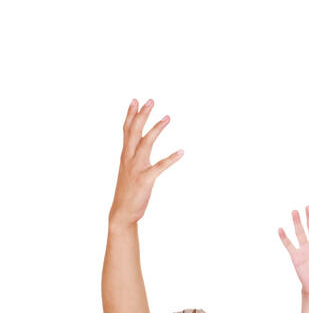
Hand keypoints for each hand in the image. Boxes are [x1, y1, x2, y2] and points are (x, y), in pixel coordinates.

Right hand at [109, 99, 182, 227]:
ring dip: (156, 129)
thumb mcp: (129, 170)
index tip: (136, 100)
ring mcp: (136, 168)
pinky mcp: (145, 180)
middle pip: (134, 131)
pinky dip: (170, 159)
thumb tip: (140, 146)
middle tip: (151, 100)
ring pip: (145, 144)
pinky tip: (181, 152)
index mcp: (125, 155)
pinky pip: (159, 167)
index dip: (131, 115)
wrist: (122, 211)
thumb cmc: (129, 191)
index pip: (127, 130)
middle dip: (142, 115)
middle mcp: (128, 158)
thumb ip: (133, 157)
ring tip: (167, 117)